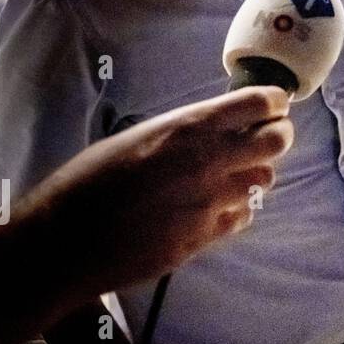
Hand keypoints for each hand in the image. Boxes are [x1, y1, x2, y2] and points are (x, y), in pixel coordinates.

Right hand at [24, 86, 293, 295]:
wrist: (66, 241)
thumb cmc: (88, 181)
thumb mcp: (138, 137)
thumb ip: (183, 133)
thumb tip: (214, 128)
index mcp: (188, 127)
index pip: (257, 103)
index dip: (273, 102)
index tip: (273, 104)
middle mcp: (209, 161)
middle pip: (277, 140)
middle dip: (278, 134)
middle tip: (267, 136)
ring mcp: (212, 202)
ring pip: (264, 180)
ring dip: (254, 174)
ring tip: (233, 175)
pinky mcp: (206, 237)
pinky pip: (241, 216)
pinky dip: (235, 209)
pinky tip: (213, 208)